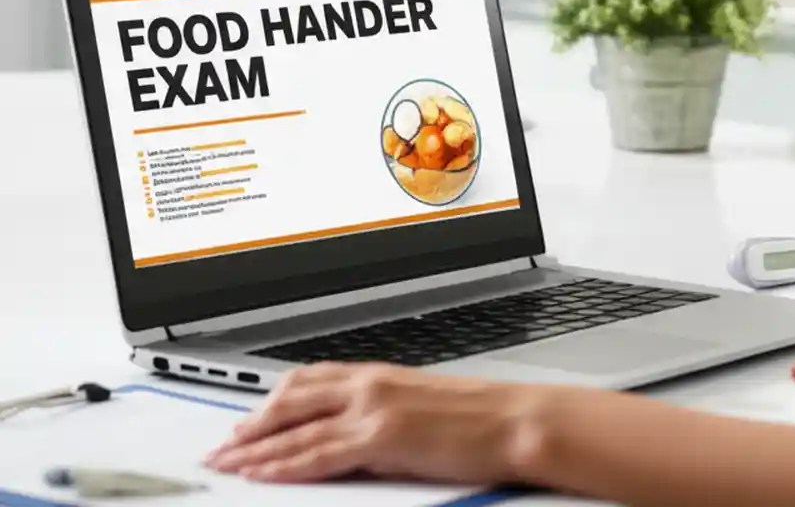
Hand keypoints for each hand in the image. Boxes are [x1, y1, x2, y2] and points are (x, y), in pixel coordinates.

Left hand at [204, 363, 548, 483]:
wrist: (516, 421)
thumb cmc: (483, 418)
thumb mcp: (423, 407)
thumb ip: (384, 415)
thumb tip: (354, 438)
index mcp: (380, 375)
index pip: (309, 381)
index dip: (271, 402)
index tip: (248, 420)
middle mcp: (370, 385)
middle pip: (290, 399)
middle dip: (251, 424)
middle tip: (224, 445)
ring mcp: (372, 409)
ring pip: (295, 428)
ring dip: (255, 449)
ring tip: (227, 464)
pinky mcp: (379, 437)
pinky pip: (317, 453)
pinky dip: (283, 464)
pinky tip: (262, 474)